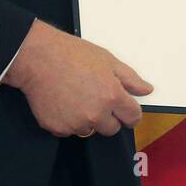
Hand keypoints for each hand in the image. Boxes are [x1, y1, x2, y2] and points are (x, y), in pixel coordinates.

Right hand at [3, 19, 152, 137]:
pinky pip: (69, 131)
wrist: (38, 58)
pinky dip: (68, 121)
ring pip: (90, 130)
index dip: (131, 113)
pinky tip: (63, 103)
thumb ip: (130, 78)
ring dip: (87, 119)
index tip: (126, 111)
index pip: (132, 117)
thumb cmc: (72, 55)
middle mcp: (96, 114)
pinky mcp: (57, 128)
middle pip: (112, 129)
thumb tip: (147, 90)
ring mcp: (75, 123)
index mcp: (112, 96)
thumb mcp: (108, 60)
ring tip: (77, 97)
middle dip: (109, 117)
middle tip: (96, 98)